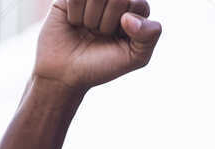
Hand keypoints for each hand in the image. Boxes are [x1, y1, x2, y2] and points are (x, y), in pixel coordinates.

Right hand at [34, 0, 161, 91]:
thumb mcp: (134, 57)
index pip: (137, 4)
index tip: (116, 38)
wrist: (64, 75)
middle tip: (98, 35)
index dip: (126, 26)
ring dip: (90, 20)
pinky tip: (74, 23)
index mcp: (134, 8)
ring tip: (86, 29)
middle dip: (106, 24)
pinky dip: (75, 15)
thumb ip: (150, 35)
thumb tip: (128, 17)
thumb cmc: (100, 65)